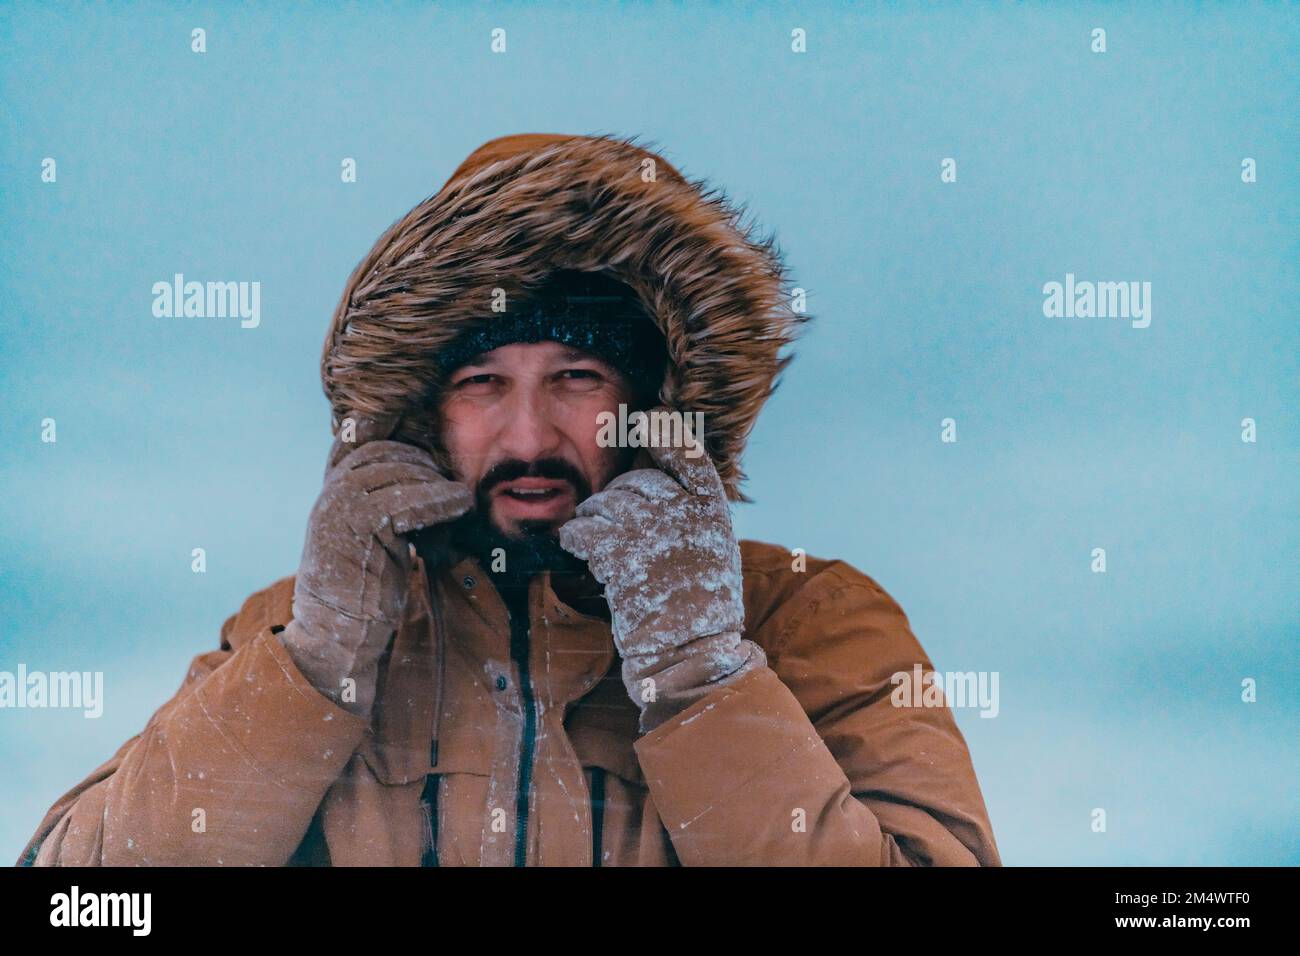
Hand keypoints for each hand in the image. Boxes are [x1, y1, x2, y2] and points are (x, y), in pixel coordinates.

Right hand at [280, 414, 473, 715]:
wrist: (336, 638)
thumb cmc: (366, 593)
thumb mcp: (379, 541)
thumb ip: (393, 509)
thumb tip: (440, 484)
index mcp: (332, 494)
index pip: (372, 448)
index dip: (409, 452)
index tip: (439, 469)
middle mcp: (331, 496)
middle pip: (386, 454)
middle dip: (425, 467)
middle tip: (452, 490)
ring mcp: (338, 509)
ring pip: (397, 473)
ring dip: (435, 484)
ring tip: (461, 501)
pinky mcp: (355, 529)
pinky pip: (403, 500)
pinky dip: (437, 500)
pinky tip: (460, 505)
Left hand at [558, 409, 765, 731]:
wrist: (689, 653)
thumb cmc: (697, 609)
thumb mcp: (709, 552)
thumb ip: (686, 517)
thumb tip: (649, 486)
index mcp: (712, 511)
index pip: (688, 454)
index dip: (664, 434)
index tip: (646, 422)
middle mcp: (684, 513)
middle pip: (637, 482)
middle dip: (619, 500)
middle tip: (616, 528)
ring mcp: (650, 531)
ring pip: (606, 503)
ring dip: (594, 519)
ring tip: (598, 544)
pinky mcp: (619, 554)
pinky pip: (584, 530)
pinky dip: (575, 537)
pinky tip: (578, 547)